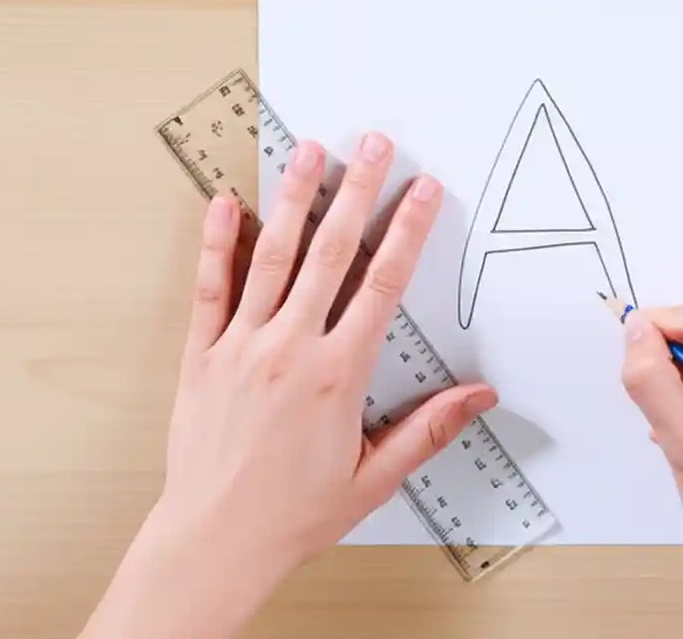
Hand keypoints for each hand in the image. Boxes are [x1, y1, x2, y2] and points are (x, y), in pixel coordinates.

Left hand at [83, 133, 496, 638]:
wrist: (216, 540)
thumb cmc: (294, 513)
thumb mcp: (374, 477)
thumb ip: (428, 429)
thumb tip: (480, 396)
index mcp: (338, 374)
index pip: (382, 284)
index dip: (407, 229)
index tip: (422, 190)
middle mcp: (290, 348)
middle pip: (330, 252)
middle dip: (356, 191)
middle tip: (372, 143)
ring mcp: (241, 346)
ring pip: (270, 256)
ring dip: (293, 198)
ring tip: (308, 151)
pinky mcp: (201, 355)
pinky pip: (209, 288)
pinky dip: (215, 243)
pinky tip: (223, 203)